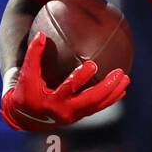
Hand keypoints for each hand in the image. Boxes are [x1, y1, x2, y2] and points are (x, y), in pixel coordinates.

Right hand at [0, 32, 129, 130]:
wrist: (25, 117)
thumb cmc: (26, 92)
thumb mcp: (26, 74)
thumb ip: (34, 55)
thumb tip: (42, 35)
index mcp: (52, 101)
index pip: (69, 88)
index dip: (81, 78)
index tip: (92, 65)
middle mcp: (66, 111)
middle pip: (91, 100)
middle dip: (107, 87)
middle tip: (120, 72)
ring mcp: (75, 115)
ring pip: (98, 105)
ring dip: (114, 92)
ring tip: (126, 79)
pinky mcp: (80, 116)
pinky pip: (98, 107)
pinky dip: (111, 99)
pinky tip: (121, 89)